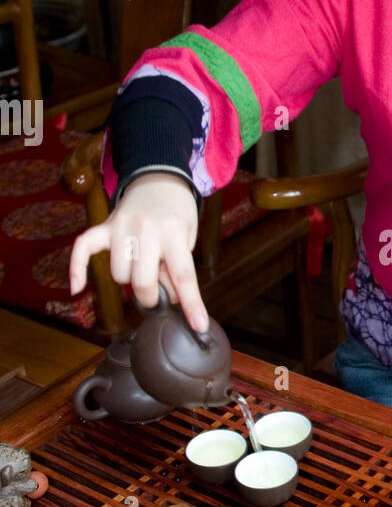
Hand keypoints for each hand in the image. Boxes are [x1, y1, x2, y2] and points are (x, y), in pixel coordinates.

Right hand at [68, 173, 208, 331]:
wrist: (159, 180)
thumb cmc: (176, 215)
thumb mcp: (187, 239)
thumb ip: (177, 268)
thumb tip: (171, 301)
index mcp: (174, 232)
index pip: (183, 275)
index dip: (191, 304)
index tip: (199, 326)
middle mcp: (146, 229)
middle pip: (143, 282)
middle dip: (150, 297)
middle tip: (155, 295)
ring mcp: (121, 226)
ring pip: (118, 275)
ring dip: (128, 280)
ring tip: (139, 267)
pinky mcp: (104, 226)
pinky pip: (82, 248)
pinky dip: (77, 269)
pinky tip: (77, 288)